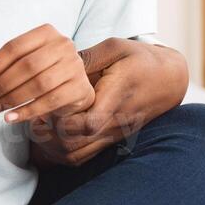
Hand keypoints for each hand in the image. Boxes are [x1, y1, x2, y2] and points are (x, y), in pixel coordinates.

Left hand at [0, 24, 95, 125]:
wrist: (74, 88)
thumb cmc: (45, 72)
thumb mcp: (29, 61)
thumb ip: (9, 65)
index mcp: (46, 33)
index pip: (15, 47)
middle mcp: (63, 45)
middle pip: (27, 65)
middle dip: (3, 84)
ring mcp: (74, 66)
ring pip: (39, 84)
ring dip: (13, 98)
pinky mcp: (80, 88)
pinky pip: (49, 102)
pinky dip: (27, 111)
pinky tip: (12, 117)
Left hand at [28, 38, 188, 166]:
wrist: (168, 80)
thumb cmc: (140, 60)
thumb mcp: (115, 48)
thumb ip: (87, 58)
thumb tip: (56, 62)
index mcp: (115, 96)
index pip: (88, 122)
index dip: (62, 118)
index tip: (49, 103)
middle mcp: (114, 121)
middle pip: (74, 144)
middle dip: (49, 132)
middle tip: (36, 113)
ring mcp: (111, 134)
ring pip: (75, 154)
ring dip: (51, 144)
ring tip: (40, 124)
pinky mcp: (109, 140)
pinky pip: (81, 157)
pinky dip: (61, 151)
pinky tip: (51, 134)